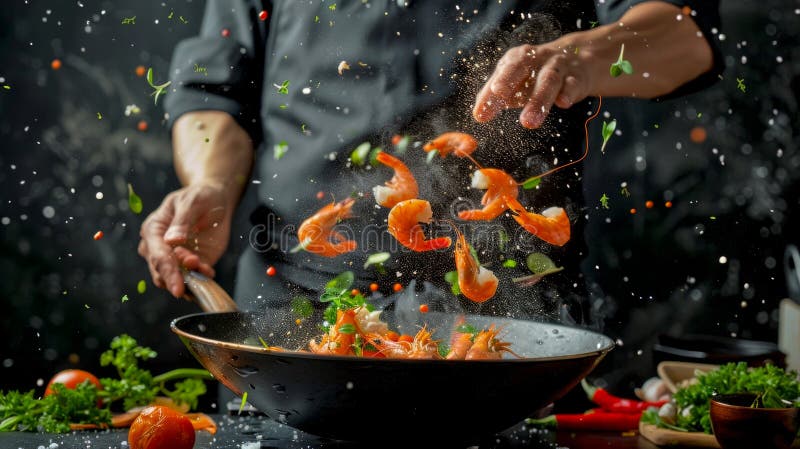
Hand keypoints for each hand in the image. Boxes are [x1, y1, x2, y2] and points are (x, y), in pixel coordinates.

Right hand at [138, 182, 233, 297]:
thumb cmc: (199, 196)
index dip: (167, 271)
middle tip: (195, 264)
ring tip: (204, 266)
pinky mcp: (192, 264)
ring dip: (188, 279)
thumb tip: (172, 241)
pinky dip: (200, 279)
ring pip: (174, 279)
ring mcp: (174, 258)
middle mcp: (159, 247)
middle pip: (161, 272)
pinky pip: (192, 278)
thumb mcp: (191, 201)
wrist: (215, 200)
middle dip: (178, 276)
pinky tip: (208, 271)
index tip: (177, 287)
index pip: (157, 255)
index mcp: (153, 229)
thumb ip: (182, 221)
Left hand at [473, 39, 591, 128]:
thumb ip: (498, 96)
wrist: (582, 59)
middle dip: (508, 79)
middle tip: (498, 93)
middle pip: (521, 66)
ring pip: (548, 80)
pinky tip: (563, 102)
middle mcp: (536, 59)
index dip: (489, 94)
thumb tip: (479, 112)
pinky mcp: (577, 77)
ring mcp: (558, 66)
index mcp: (517, 59)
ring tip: (528, 122)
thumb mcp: (518, 81)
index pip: (500, 75)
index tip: (480, 114)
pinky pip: (573, 84)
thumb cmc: (540, 73)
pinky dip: (568, 92)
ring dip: (538, 99)